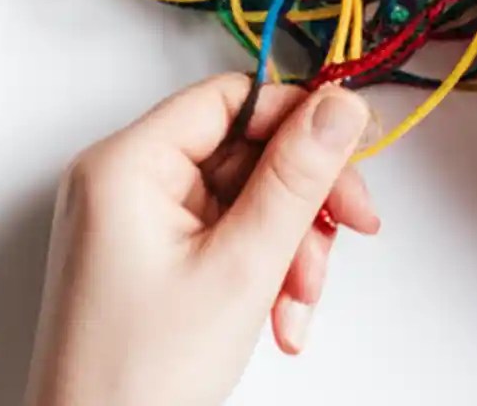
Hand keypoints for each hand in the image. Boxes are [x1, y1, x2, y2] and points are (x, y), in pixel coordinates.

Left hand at [25, 75, 374, 405]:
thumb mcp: (241, 267)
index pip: (230, 98)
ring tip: (299, 305)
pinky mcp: (152, 257)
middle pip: (246, 152)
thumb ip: (296, 179)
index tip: (352, 147)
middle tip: (350, 232)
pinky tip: (281, 318)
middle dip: (302, 203)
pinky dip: (264, 270)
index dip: (297, 117)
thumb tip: (339, 107)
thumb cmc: (141, 377)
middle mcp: (125, 183)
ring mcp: (137, 223)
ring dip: (290, 247)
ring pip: (246, 200)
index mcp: (126, 165)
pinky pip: (227, 236)